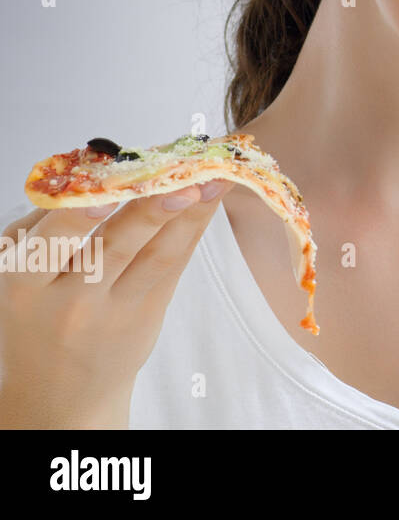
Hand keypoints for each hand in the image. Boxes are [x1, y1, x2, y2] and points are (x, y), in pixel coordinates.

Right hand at [0, 180, 231, 428]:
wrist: (59, 390)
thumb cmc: (37, 313)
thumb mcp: (19, 276)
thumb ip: (46, 227)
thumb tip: (92, 173)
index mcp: (24, 285)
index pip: (51, 245)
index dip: (79, 218)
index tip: (109, 190)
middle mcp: (70, 302)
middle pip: (115, 249)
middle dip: (151, 211)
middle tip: (182, 181)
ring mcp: (114, 312)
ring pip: (156, 256)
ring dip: (189, 214)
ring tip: (214, 181)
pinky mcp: (148, 316)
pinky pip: (174, 266)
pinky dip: (192, 229)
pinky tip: (211, 200)